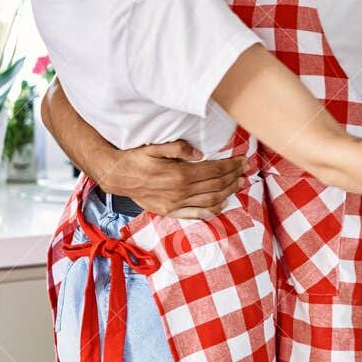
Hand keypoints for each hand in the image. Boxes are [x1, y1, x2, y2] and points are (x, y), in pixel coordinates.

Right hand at [95, 140, 247, 217]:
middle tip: (245, 170)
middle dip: (233, 177)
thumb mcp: (154, 147)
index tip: (242, 160)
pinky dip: (211, 211)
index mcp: (179, 174)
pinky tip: (222, 204)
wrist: (116, 176)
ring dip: (228, 192)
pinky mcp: (169, 211)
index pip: (213, 170)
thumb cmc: (136, 158)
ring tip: (239, 184)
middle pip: (215, 185)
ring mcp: (175, 204)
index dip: (230, 165)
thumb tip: (200, 154)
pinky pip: (195, 214)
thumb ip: (177, 148)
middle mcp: (179, 192)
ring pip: (210, 200)